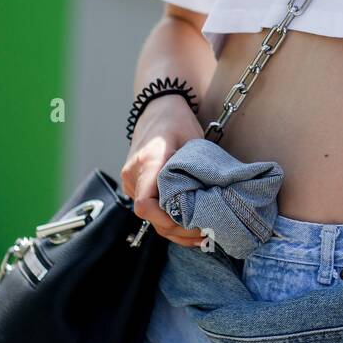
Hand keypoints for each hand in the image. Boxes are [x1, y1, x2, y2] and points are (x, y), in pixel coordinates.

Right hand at [121, 96, 207, 247]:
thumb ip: (196, 170)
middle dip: (177, 229)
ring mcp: (130, 180)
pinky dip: (165, 219)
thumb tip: (212, 202)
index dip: (166, 220)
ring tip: (201, 235)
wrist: (157, 107)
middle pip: (150, 216)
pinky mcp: (133, 184)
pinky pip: (147, 208)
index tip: (192, 224)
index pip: (146, 204)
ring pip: (149, 216)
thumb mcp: (193, 141)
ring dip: (172, 228)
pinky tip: (186, 226)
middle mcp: (133, 174)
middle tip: (206, 234)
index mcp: (149, 162)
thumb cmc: (176, 121)